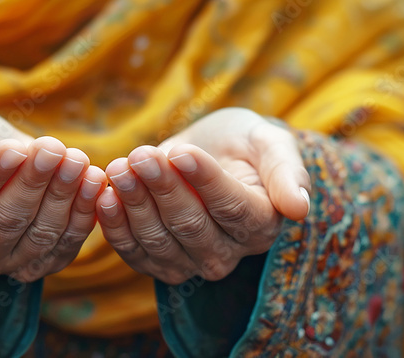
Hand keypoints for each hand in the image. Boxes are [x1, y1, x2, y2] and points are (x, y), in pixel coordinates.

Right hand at [0, 106, 107, 282]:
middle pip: (7, 221)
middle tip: (57, 148)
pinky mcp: (38, 262)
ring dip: (65, 197)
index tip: (16, 147)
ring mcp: (6, 263)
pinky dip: (84, 215)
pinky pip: (64, 247)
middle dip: (36, 183)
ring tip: (79, 160)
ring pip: (39, 235)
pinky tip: (95, 182)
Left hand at [96, 108, 310, 283]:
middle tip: (140, 156)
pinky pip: (133, 252)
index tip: (181, 152)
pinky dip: (115, 226)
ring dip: (134, 204)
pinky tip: (103, 195)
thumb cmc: (244, 144)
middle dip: (163, 189)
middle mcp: (229, 253)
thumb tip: (299, 209)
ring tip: (119, 168)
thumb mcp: (270, 142)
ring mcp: (190, 263)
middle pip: (192, 227)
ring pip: (159, 241)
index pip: (233, 208)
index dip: (205, 182)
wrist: (211, 152)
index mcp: (263, 224)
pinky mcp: (157, 262)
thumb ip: (287, 171)